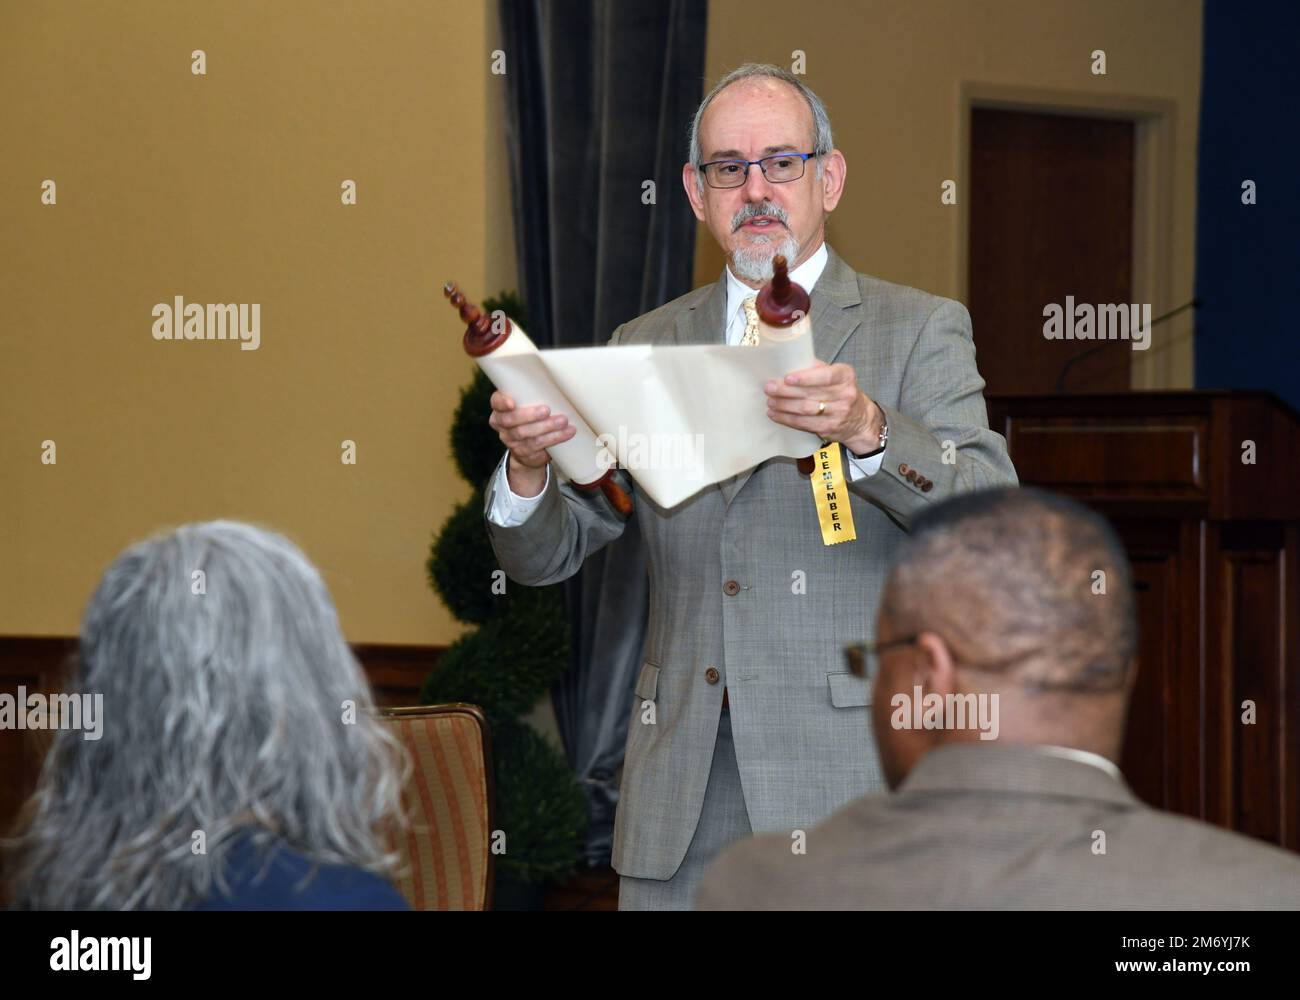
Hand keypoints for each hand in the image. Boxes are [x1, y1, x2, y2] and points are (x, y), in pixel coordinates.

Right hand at [488, 390, 575, 495]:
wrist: (528, 450)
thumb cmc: (531, 417)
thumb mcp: (527, 403)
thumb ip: (532, 393)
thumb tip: (557, 378)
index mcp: (500, 408)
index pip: (496, 402)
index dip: (502, 403)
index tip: (512, 403)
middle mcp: (501, 425)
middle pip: (510, 420)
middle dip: (530, 415)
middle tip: (547, 410)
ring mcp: (511, 441)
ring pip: (526, 435)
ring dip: (547, 427)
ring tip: (563, 421)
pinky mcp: (523, 453)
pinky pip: (538, 446)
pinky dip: (555, 438)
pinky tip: (567, 433)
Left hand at [764, 360, 884, 454]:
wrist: (860, 420)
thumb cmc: (842, 392)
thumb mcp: (837, 376)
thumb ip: (817, 368)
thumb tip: (790, 361)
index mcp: (845, 376)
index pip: (825, 376)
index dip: (805, 378)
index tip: (787, 378)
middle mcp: (845, 395)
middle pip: (811, 394)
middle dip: (786, 391)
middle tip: (770, 388)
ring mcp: (838, 413)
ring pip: (805, 410)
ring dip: (784, 406)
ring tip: (770, 401)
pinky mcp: (829, 428)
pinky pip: (804, 424)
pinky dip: (787, 419)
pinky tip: (775, 414)